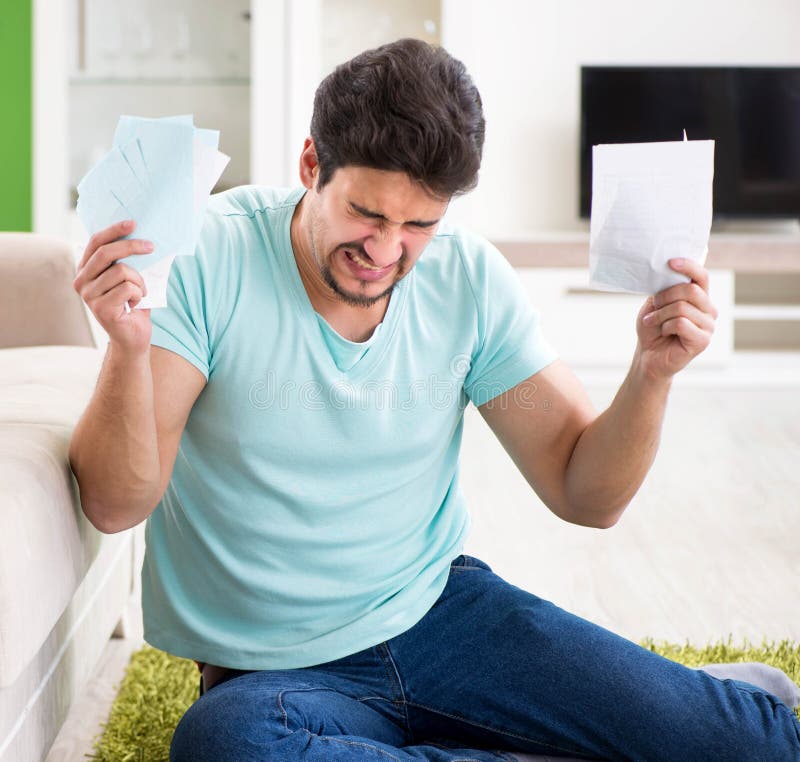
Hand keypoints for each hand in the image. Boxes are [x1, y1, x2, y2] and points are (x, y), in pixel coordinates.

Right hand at [72, 220, 153, 353]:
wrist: (133, 336)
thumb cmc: (133, 304)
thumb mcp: (128, 278)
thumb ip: (126, 261)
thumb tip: (143, 236)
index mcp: (85, 270)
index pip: (95, 242)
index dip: (114, 231)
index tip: (133, 223)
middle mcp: (81, 281)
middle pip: (106, 253)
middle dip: (132, 246)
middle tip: (151, 247)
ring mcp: (89, 295)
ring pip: (122, 272)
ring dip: (139, 281)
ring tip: (139, 293)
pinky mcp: (101, 308)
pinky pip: (128, 288)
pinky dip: (139, 293)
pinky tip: (135, 304)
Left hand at [635, 258, 717, 378]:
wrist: (648, 356)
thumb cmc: (652, 328)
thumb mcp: (656, 303)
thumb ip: (665, 288)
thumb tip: (668, 271)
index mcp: (700, 298)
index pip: (702, 276)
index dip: (689, 266)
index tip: (671, 262)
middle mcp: (708, 310)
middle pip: (690, 291)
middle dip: (665, 296)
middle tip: (653, 305)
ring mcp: (708, 326)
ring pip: (682, 308)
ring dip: (660, 314)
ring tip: (651, 322)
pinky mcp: (703, 340)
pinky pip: (681, 323)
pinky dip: (665, 327)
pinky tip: (664, 333)